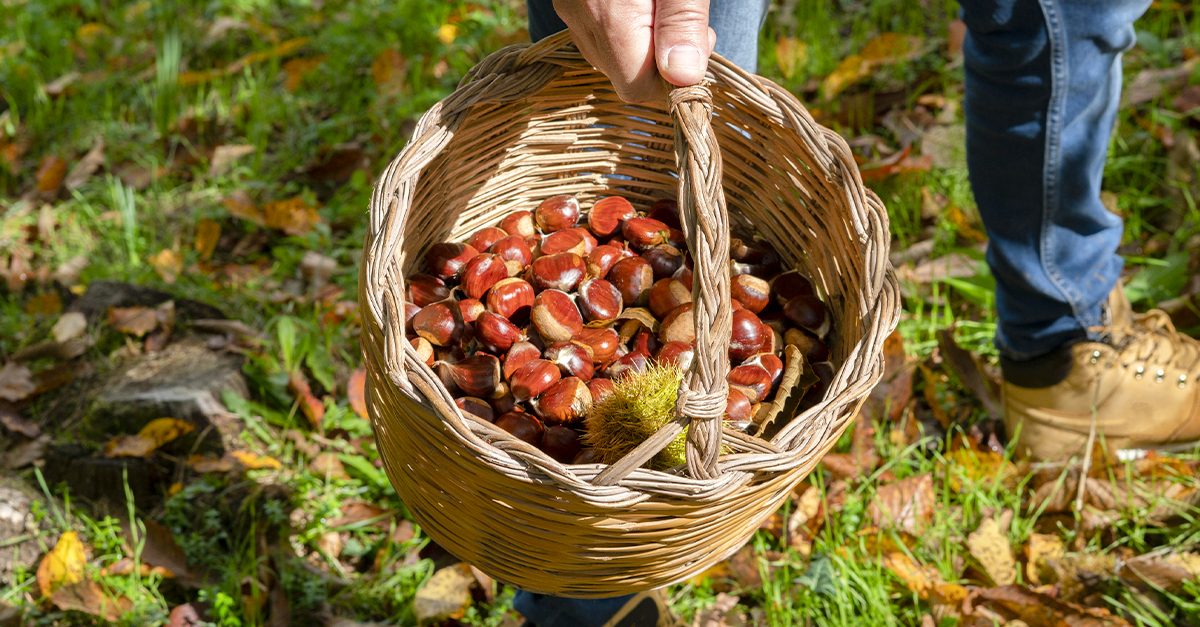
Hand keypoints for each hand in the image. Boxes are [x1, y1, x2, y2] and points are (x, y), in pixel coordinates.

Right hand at [552, 0, 714, 102]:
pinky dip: (622, 28)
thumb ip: (682, 24)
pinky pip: (596, 34)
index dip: (672, 79)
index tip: (700, 43)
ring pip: (608, 56)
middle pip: (622, 75)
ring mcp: (570, 12)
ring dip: (641, 45)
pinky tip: (641, 3)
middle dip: (659, 61)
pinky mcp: (568, 2)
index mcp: (612, 19)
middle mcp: (582, 22)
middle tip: (688, 23)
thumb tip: (684, 78)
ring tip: (664, 9)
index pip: (637, 89)